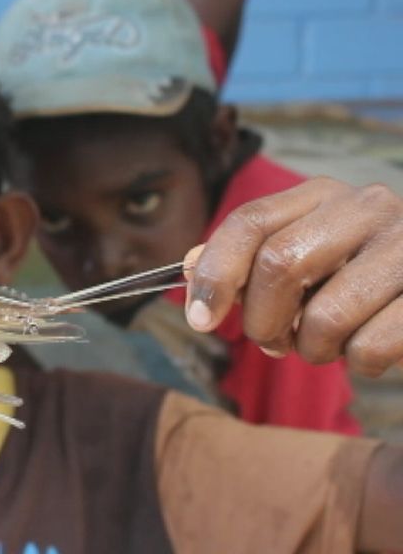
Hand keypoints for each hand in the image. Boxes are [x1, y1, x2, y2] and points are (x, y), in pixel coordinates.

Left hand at [183, 177, 402, 376]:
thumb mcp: (304, 257)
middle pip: (279, 264)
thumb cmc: (359, 278)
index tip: (199, 319)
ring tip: (325, 344)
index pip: (248, 222)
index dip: (214, 273)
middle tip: (272, 341)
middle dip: (261, 320)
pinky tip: (369, 346)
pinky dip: (359, 363)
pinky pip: (370, 346)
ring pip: (325, 315)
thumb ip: (247, 259)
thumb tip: (188, 267)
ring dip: (312, 349)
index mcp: (323, 195)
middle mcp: (368, 208)